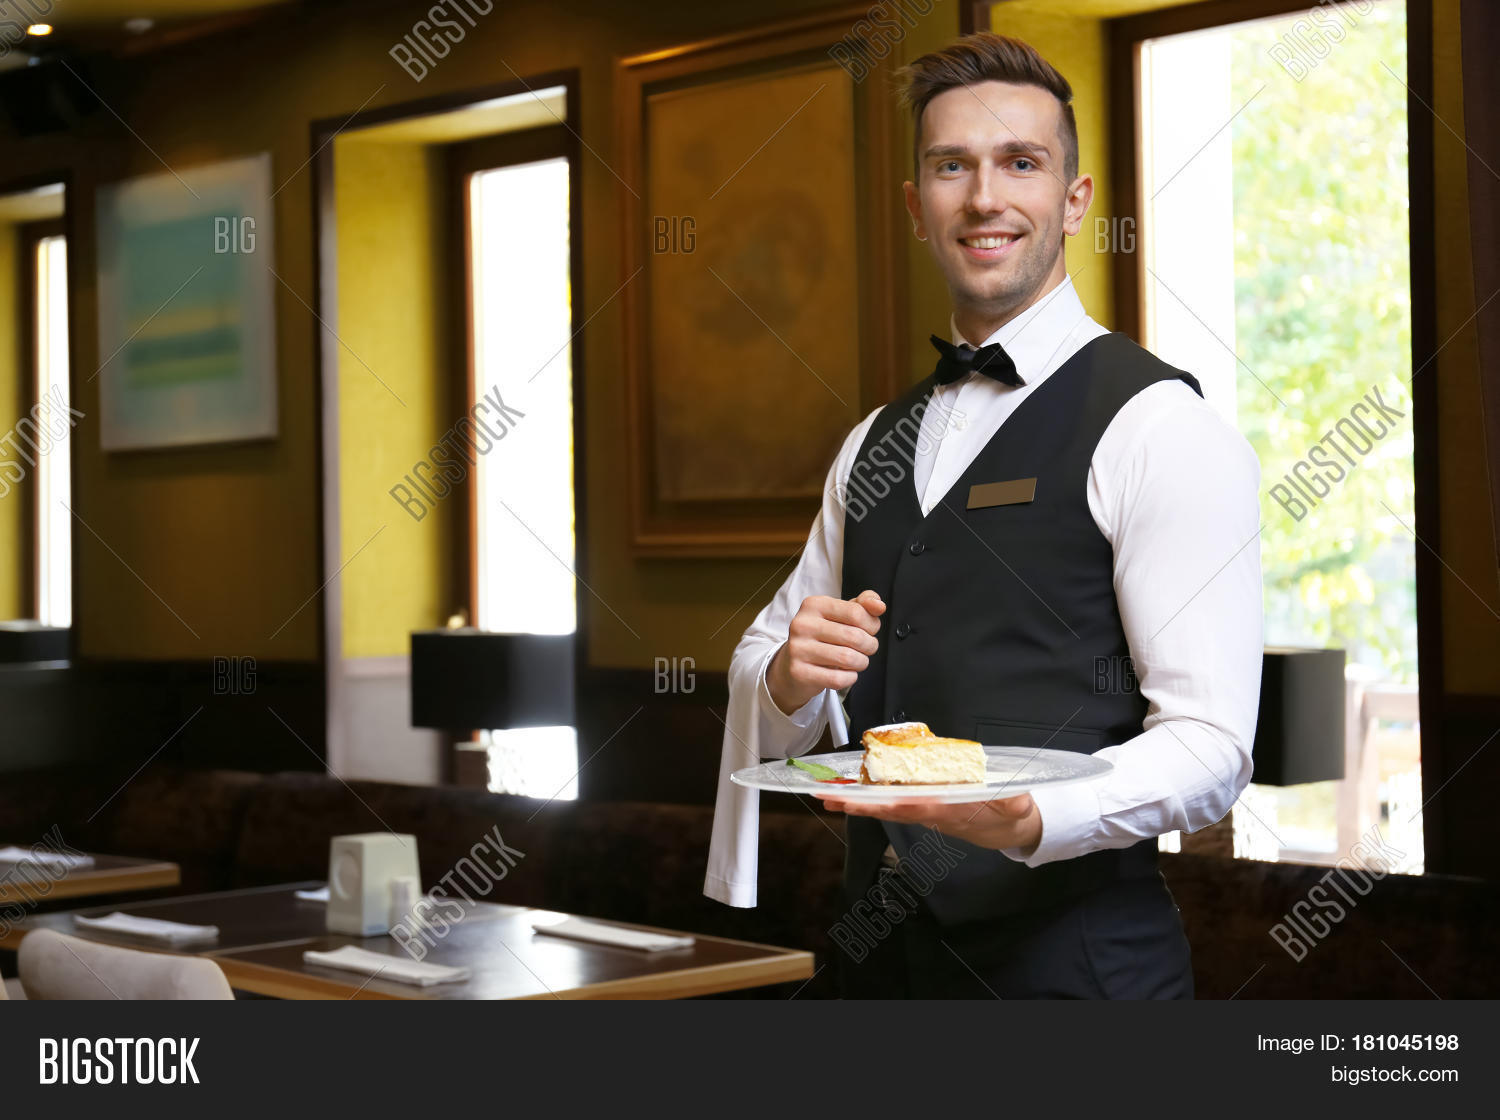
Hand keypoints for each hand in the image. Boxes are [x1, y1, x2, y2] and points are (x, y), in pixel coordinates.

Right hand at [766, 590, 885, 714]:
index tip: (869, 631)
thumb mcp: (840, 615)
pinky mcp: (799, 672)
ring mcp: (798, 649)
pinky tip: (845, 673)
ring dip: (861, 663)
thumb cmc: (821, 637)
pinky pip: (837, 678)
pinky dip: (849, 678)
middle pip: (854, 636)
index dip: (871, 625)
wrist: (791, 665)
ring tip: (857, 661)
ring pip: (847, 658)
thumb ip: (862, 605)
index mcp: (814, 605)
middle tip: (866, 649)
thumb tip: (878, 605)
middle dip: (869, 646)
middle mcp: (803, 624)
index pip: (856, 612)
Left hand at [815, 791, 1042, 856]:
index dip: (888, 805)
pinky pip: (895, 800)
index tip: (864, 803)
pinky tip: (854, 792)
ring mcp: (926, 810)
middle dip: (859, 806)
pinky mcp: (925, 804)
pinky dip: (873, 797)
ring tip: (829, 796)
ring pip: (888, 805)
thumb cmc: (1010, 814)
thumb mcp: (1017, 808)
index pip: (914, 808)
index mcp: (949, 811)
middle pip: (890, 809)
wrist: (1011, 827)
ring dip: (859, 802)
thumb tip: (1015, 801)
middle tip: (828, 800)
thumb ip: (1014, 803)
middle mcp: (931, 812)